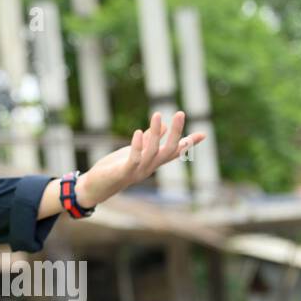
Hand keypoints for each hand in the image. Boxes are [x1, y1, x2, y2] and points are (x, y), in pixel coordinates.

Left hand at [78, 110, 205, 206]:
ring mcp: (137, 171)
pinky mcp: (123, 172)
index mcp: (153, 162)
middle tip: (181, 113)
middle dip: (176, 132)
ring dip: (155, 133)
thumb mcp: (134, 152)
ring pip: (152, 151)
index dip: (189, 144)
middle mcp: (149, 167)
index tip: (204, 133)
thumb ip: (148, 140)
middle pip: (168, 150)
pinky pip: (134, 159)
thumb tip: (164, 126)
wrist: (95, 187)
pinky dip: (137, 146)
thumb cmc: (115, 168)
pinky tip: (138, 132)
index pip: (175, 152)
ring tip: (157, 115)